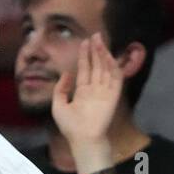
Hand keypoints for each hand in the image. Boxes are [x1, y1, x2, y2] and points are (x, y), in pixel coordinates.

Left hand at [52, 33, 121, 165]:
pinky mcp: (113, 94)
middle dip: (95, 50)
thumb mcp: (58, 105)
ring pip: (105, 67)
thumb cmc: (70, 126)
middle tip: (94, 35)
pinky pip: (115, 76)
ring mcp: (105, 90)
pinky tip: (107, 54)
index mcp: (83, 92)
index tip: (84, 43)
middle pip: (96, 65)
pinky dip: (112, 64)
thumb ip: (60, 89)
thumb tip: (66, 73)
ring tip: (99, 40)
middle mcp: (95, 89)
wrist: (83, 138)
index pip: (84, 70)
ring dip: (103, 53)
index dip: (84, 56)